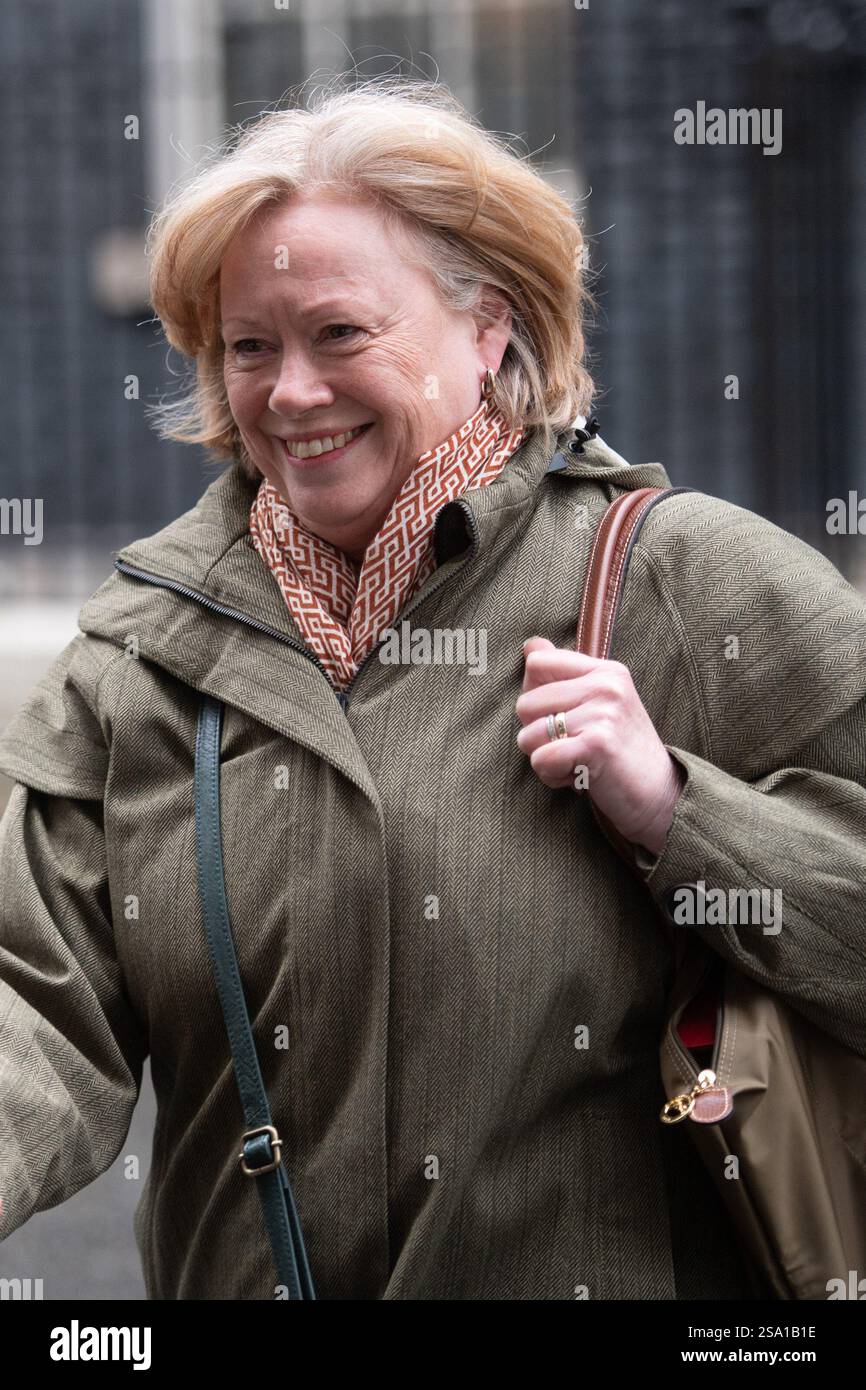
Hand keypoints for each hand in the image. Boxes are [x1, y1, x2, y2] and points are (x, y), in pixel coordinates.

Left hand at [514, 636, 685, 854]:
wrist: (660, 796)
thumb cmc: (622, 751)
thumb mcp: (598, 703)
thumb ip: (563, 673)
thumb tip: (530, 644)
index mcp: (606, 670)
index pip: (537, 662)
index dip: (534, 696)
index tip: (561, 717)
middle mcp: (607, 685)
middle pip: (525, 703)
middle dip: (537, 735)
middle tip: (573, 747)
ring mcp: (604, 713)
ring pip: (527, 736)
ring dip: (545, 759)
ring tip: (577, 762)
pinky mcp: (597, 744)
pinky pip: (540, 759)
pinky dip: (552, 776)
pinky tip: (578, 776)